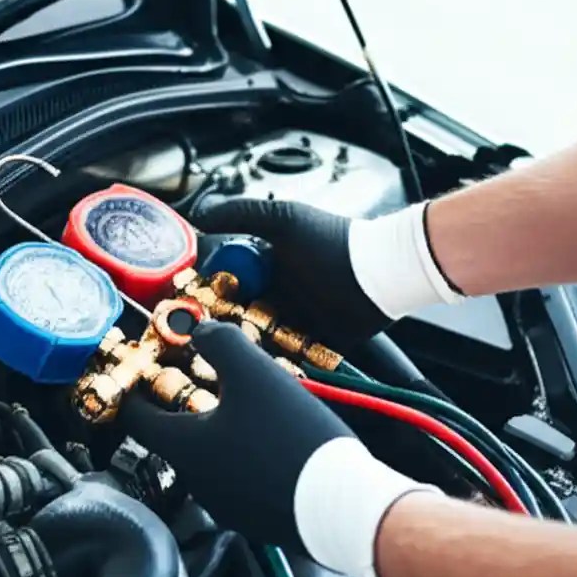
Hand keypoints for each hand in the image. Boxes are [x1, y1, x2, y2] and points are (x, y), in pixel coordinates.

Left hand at [119, 321, 435, 576]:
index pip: (137, 419)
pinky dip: (248, 458)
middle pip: (177, 438)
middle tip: (206, 383)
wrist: (342, 504)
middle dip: (188, 408)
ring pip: (212, 459)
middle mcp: (196, 481)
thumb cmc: (292, 437)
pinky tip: (277, 443)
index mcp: (184, 447)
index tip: (138, 378)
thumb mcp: (254, 373)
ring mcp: (227, 504)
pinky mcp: (258, 518)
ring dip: (222, 433)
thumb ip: (220, 343)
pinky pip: (242, 480)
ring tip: (250, 410)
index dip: (134, 393)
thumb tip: (198, 330)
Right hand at [194, 199, 462, 346]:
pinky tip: (261, 363)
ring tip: (239, 347)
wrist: (380, 274)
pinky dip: (273, 360)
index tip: (196, 298)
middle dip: (225, 321)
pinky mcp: (313, 342)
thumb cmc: (333, 243)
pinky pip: (285, 356)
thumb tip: (198, 214)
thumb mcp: (283, 219)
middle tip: (212, 331)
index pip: (229, 278)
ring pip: (257, 336)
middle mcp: (279, 289)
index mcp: (268, 261)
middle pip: (238, 311)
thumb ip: (240, 213)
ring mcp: (295, 317)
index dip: (212, 288)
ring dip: (247, 342)